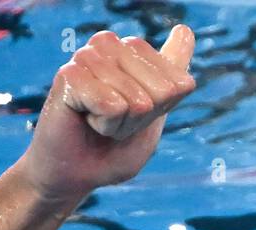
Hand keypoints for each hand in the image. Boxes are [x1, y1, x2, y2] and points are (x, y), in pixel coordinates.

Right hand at [16, 26, 196, 202]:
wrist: (74, 174)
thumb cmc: (112, 149)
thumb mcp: (155, 114)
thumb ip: (173, 78)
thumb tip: (185, 29)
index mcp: (135, 50)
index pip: (180, 85)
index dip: (160, 114)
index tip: (134, 118)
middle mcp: (111, 45)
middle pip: (161, 91)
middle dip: (141, 120)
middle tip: (112, 123)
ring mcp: (89, 55)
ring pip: (136, 100)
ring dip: (120, 125)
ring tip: (96, 123)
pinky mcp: (70, 73)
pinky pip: (111, 105)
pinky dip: (103, 125)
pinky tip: (84, 120)